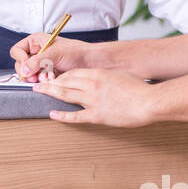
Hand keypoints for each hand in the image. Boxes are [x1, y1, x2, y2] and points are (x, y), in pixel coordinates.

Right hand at [9, 34, 93, 81]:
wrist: (90, 63)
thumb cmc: (76, 52)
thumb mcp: (55, 53)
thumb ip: (37, 61)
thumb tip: (24, 70)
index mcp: (36, 42)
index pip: (17, 51)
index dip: (20, 59)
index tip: (26, 66)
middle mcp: (36, 53)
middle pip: (20, 65)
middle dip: (28, 72)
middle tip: (35, 76)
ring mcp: (41, 65)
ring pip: (28, 75)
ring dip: (37, 77)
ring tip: (48, 76)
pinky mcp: (46, 75)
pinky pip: (38, 81)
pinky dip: (44, 82)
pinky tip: (52, 79)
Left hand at [31, 69, 154, 126]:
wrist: (148, 101)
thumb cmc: (139, 89)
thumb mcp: (120, 76)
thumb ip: (106, 77)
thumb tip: (98, 79)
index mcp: (98, 74)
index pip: (73, 73)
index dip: (60, 75)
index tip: (53, 76)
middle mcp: (92, 85)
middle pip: (65, 81)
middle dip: (49, 82)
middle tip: (38, 83)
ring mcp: (93, 100)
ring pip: (66, 95)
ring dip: (50, 92)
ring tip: (39, 92)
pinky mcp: (97, 115)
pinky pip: (75, 115)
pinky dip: (62, 115)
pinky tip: (53, 113)